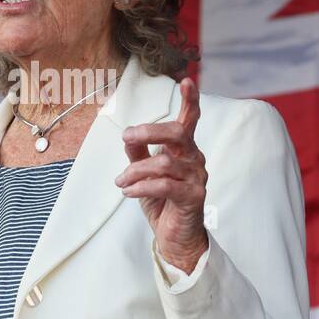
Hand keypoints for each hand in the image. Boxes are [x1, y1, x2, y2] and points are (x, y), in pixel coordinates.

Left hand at [115, 76, 209, 273]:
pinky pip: (164, 185)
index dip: (190, 100)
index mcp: (184, 149)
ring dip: (136, 170)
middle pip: (178, 133)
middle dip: (149, 131)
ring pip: (164, 162)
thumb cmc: (162, 202)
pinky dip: (141, 187)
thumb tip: (128, 136)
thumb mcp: (144, 174)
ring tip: (121, 182)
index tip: (187, 81)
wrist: (175, 237)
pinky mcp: (193, 197)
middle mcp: (195, 159)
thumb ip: (138, 153)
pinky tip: (128, 192)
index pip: (191, 120)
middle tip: (126, 137)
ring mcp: (197, 178)